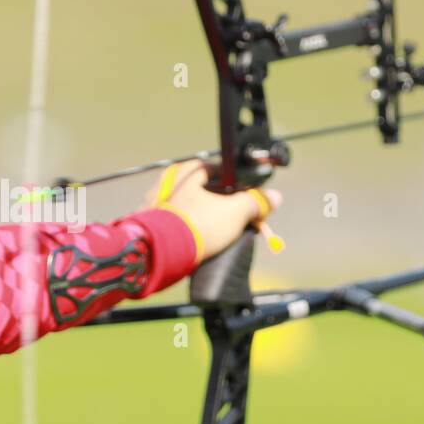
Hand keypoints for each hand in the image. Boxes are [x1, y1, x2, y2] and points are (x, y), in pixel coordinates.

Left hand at [144, 160, 282, 261]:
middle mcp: (165, 184)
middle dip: (221, 204)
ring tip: (219, 235)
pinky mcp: (149, 226)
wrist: (160, 254)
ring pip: (188, 208)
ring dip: (204, 218)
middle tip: (236, 219)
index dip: (236, 183)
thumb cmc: (198, 225)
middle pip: (202, 190)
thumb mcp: (235, 212)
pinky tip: (198, 242)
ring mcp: (154, 205)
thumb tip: (274, 198)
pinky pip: (175, 224)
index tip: (246, 197)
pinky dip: (187, 231)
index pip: (217, 170)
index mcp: (183, 172)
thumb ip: (256, 202)